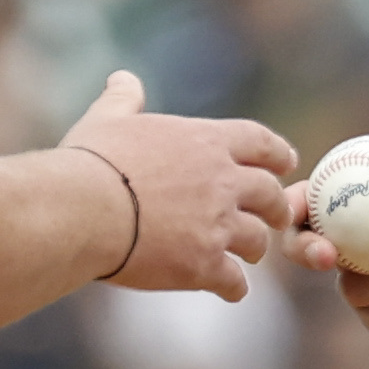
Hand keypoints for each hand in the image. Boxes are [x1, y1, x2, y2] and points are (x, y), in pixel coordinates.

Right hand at [62, 71, 296, 299]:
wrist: (81, 210)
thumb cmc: (89, 162)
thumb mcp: (106, 119)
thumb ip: (123, 99)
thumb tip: (122, 78)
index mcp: (204, 142)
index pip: (258, 141)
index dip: (277, 152)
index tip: (287, 162)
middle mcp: (221, 181)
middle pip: (269, 194)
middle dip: (276, 207)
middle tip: (276, 217)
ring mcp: (217, 225)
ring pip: (256, 239)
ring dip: (256, 248)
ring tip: (250, 256)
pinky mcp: (204, 264)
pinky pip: (234, 280)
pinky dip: (235, 287)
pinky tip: (230, 291)